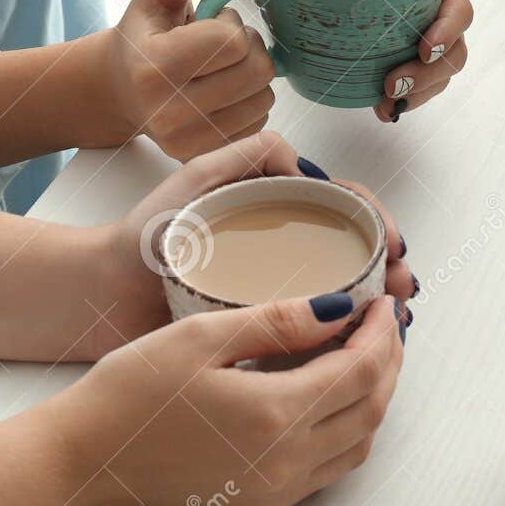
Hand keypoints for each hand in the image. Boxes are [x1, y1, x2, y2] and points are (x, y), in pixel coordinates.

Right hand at [56, 289, 404, 505]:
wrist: (83, 461)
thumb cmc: (129, 392)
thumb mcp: (201, 336)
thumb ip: (276, 322)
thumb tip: (339, 307)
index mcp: (275, 414)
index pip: (362, 371)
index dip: (383, 333)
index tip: (382, 303)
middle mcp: (287, 462)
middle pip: (371, 410)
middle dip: (388, 363)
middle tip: (384, 325)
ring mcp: (276, 490)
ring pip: (357, 444)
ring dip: (372, 398)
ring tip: (363, 356)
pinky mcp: (262, 505)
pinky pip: (329, 469)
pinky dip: (345, 429)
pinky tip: (328, 397)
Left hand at [78, 131, 418, 359]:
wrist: (101, 294)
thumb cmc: (145, 234)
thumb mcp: (199, 178)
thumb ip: (251, 153)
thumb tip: (310, 167)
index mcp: (277, 213)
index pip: (345, 211)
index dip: (377, 224)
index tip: (391, 244)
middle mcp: (284, 255)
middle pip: (354, 259)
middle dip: (390, 271)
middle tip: (403, 290)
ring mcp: (275, 297)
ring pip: (343, 302)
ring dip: (378, 310)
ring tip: (394, 321)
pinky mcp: (261, 338)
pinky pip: (313, 341)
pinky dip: (345, 345)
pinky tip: (362, 352)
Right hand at [106, 0, 275, 160]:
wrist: (119, 90)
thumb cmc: (142, 37)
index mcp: (152, 69)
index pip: (232, 42)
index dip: (231, 23)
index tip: (211, 23)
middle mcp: (167, 112)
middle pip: (256, 71)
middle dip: (249, 47)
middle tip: (222, 44)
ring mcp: (186, 141)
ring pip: (264, 99)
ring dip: (252, 76)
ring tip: (221, 68)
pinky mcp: (202, 155)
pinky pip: (259, 123)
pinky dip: (249, 102)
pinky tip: (223, 93)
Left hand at [376, 0, 473, 122]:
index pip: (459, 12)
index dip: (447, 32)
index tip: (425, 48)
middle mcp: (442, 16)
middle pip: (454, 54)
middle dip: (427, 77)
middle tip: (391, 86)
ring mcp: (428, 41)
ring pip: (439, 76)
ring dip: (416, 95)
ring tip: (386, 105)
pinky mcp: (408, 60)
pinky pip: (416, 88)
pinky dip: (401, 102)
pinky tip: (381, 109)